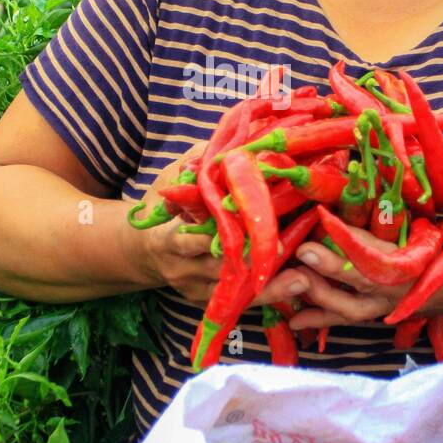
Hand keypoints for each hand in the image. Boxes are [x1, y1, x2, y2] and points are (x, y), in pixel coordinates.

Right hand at [125, 152, 312, 308]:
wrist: (138, 251)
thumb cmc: (162, 207)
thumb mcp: (169, 179)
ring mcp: (195, 289)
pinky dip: (268, 295)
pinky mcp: (206, 301)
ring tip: (305, 277)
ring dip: (270, 282)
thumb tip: (234, 139)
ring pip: (235, 291)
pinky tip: (297, 286)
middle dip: (255, 259)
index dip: (228, 232)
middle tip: (289, 250)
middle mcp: (182, 268)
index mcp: (169, 238)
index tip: (257, 223)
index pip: (198, 239)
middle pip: (222, 268)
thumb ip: (198, 159)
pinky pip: (239, 303)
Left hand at [285, 157, 442, 331]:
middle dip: (326, 269)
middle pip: (357, 282)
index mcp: (425, 267)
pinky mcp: (384, 308)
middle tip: (299, 250)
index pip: (384, 254)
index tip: (325, 218)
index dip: (353, 239)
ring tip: (284, 286)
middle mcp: (402, 290)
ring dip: (317, 298)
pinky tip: (291, 318)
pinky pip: (349, 317)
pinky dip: (321, 319)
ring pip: (348, 308)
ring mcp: (391, 303)